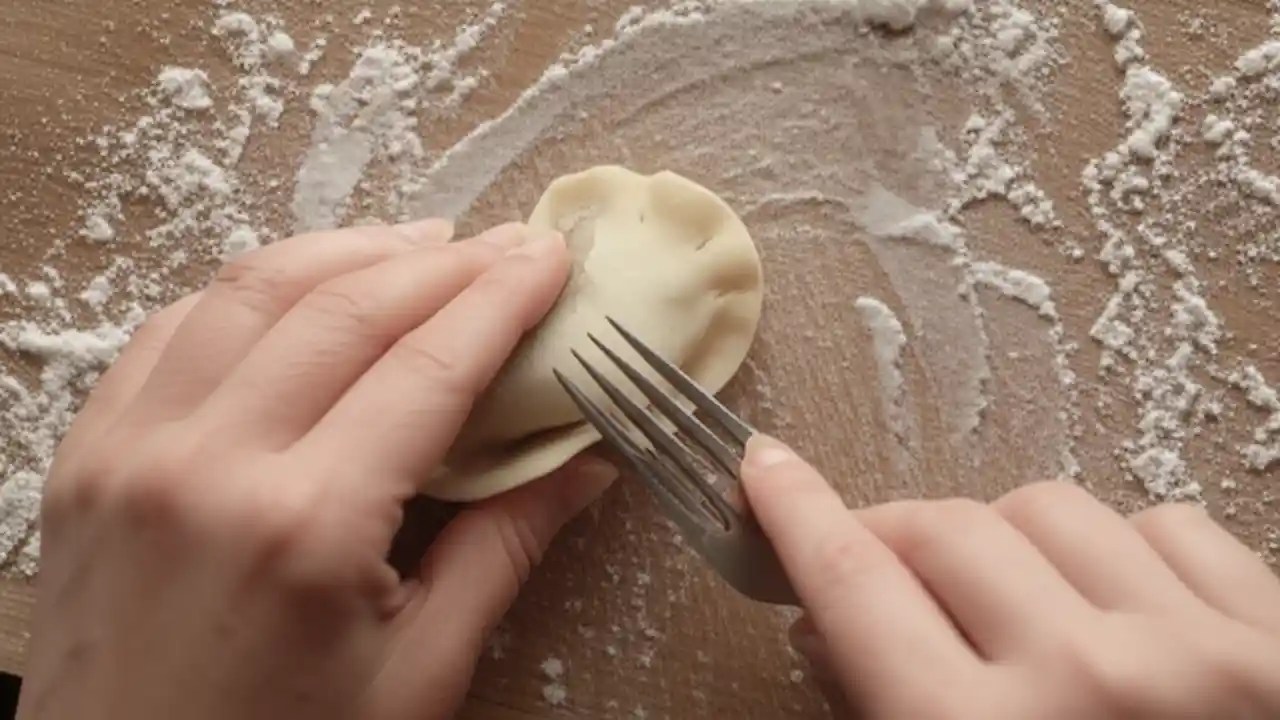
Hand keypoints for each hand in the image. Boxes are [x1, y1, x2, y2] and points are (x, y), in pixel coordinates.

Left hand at [19, 220, 615, 719]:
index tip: (550, 257)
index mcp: (305, 527)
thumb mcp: (418, 671)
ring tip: (421, 244)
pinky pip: (173, 330)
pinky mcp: (87, 457)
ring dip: (348, 252)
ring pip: (251, 293)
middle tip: (505, 243)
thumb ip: (504, 547)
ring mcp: (130, 452)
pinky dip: (249, 291)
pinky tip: (304, 290)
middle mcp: (205, 466)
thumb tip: (583, 460)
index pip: (427, 365)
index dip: (501, 298)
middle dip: (442, 261)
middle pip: (345, 307)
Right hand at [740, 436, 1279, 719]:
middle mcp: (1086, 681)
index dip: (794, 512)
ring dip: (1005, 546)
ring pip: (1048, 510)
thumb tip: (828, 628)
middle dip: (893, 538)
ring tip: (1009, 607)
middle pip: (940, 529)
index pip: (852, 580)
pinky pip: (1166, 528)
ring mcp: (1196, 652)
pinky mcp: (1278, 637)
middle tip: (882, 569)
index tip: (767, 469)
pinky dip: (1121, 554)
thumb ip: (876, 718)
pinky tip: (1112, 608)